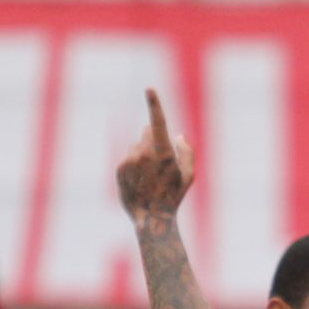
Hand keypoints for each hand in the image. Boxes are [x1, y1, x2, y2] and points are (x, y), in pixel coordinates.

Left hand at [116, 89, 194, 220]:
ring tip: (149, 176)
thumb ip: (186, 153)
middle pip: (148, 132)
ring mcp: (130, 160)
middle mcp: (144, 153)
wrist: (151, 219)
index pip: (158, 122)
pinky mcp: (120, 167)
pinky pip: (128, 157)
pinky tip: (139, 180)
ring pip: (137, 145)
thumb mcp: (188, 177)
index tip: (149, 88)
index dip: (154, 103)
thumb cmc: (173, 198)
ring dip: (142, 153)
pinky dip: (133, 164)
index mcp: (163, 153)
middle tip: (160, 162)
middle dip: (153, 140)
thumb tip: (178, 136)